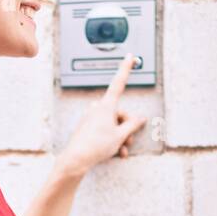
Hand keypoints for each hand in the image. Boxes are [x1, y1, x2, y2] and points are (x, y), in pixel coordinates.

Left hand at [56, 53, 147, 178]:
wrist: (76, 159)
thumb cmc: (96, 146)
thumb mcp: (120, 136)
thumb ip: (132, 125)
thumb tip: (140, 118)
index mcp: (106, 106)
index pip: (119, 83)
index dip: (126, 69)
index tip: (130, 56)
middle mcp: (97, 108)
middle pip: (119, 112)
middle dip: (126, 127)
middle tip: (128, 141)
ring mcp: (91, 117)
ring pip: (112, 122)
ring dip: (119, 136)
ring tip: (121, 150)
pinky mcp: (87, 126)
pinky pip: (103, 128)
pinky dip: (111, 138)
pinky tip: (114, 151)